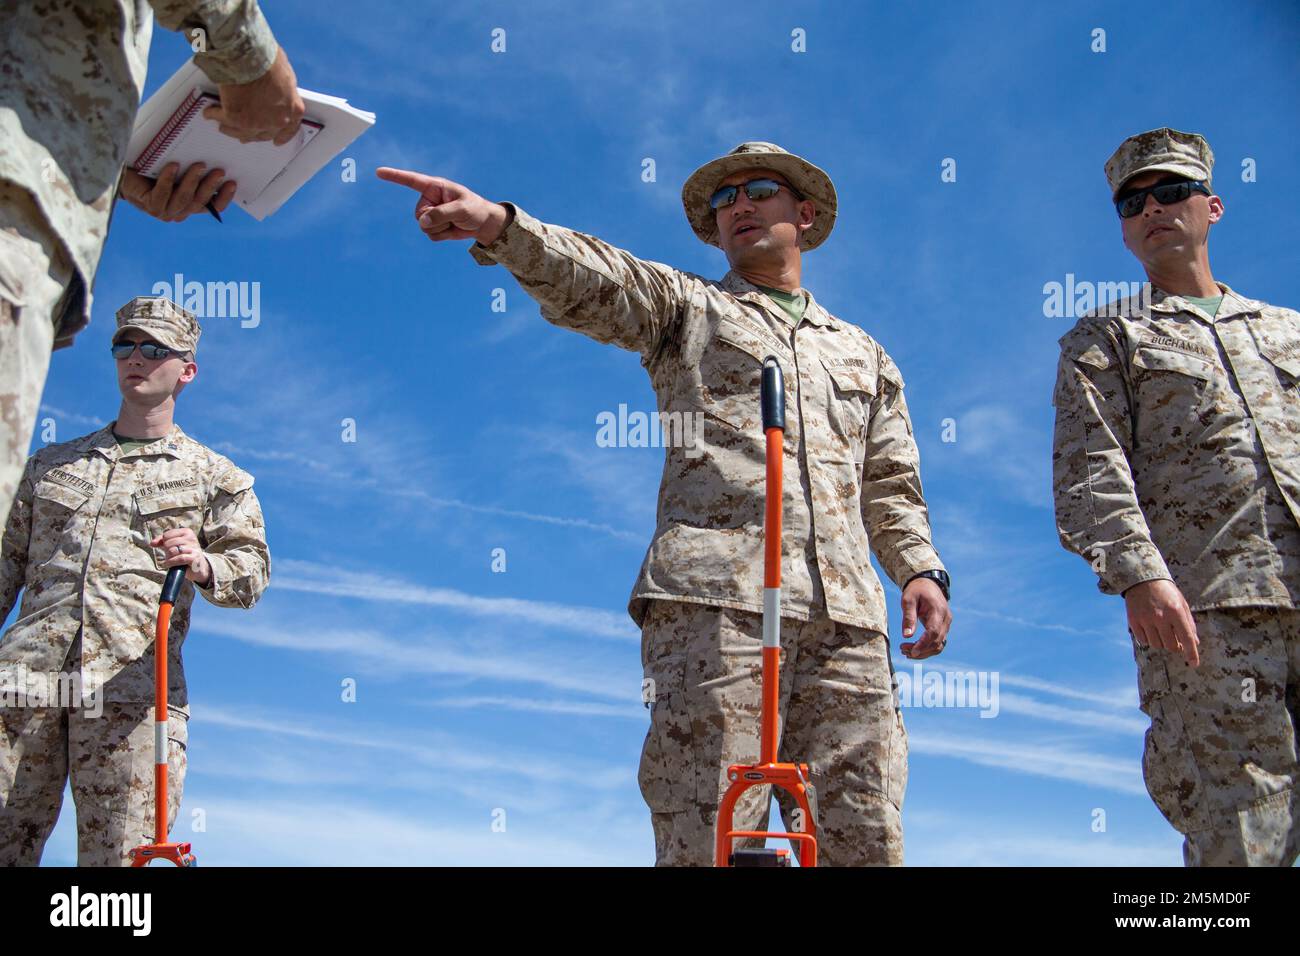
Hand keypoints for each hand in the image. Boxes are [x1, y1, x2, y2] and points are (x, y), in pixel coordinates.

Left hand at [120, 164, 235, 221]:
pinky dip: (169, 178)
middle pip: (199, 202)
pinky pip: (163, 193)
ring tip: (199, 165)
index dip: (223, 197)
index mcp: (188, 207)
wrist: (123, 175)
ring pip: (184, 198)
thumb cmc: (152, 170)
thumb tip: (212, 158)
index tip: (232, 182)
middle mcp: (178, 213)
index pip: (212, 206)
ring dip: (193, 181)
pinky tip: (173, 166)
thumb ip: (192, 172)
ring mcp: (165, 212)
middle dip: (210, 186)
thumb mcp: (177, 172)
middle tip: (219, 171)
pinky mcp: (151, 206)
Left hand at [151, 527, 211, 585]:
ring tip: (171, 560)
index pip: (167, 535)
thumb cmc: (183, 554)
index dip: (164, 543)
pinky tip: (169, 564)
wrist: (198, 566)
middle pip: (169, 543)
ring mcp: (194, 548)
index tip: (168, 548)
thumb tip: (152, 543)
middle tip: (171, 555)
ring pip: (173, 551)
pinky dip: (171, 562)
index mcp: (187, 532)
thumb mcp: (173, 545)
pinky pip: (179, 558)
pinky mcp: (195, 558)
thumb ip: (162, 541)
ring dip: (169, 558)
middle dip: (166, 551)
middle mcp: (192, 538)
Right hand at [203, 46, 304, 144]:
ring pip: (242, 132)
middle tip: (244, 131)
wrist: (248, 56)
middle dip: (253, 132)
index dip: (281, 135)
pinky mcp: (234, 118)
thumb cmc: (267, 58)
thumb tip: (275, 90)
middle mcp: (277, 120)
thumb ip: (282, 90)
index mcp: (293, 110)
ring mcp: (256, 122)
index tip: (277, 140)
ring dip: (231, 128)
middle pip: (264, 133)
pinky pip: (221, 118)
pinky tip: (209, 113)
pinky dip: (213, 115)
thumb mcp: (285, 74)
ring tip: (224, 124)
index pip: (289, 128)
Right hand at [375, 167, 511, 243]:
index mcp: (435, 187)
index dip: (395, 176)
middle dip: (436, 220)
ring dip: (440, 228)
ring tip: (454, 222)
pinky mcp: (433, 226)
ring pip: (424, 227)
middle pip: (419, 214)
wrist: (482, 223)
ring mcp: (430, 213)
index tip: (379, 172)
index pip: (411, 180)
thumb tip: (423, 222)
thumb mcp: (462, 209)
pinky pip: (431, 235)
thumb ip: (442, 214)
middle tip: (453, 217)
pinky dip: (442, 236)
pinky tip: (452, 229)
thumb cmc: (475, 209)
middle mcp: (429, 199)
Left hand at [900, 577, 951, 658]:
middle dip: (920, 650)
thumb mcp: (908, 600)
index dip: (923, 644)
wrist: (927, 584)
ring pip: (939, 645)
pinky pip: (938, 642)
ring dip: (924, 652)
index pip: (933, 632)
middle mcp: (946, 619)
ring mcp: (946, 624)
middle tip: (903, 650)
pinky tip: (914, 650)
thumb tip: (906, 635)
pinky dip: (927, 649)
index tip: (912, 652)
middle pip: (936, 642)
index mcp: (938, 610)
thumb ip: (908, 617)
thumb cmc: (916, 590)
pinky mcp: (943, 627)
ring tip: (906, 652)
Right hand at [1124, 579, 1199, 665]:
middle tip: (1175, 641)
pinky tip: (1150, 630)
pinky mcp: (1133, 621)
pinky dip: (1149, 639)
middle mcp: (1160, 617)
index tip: (1194, 664)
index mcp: (1176, 612)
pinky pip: (1143, 641)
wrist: (1143, 579)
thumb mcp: (1182, 604)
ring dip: (1161, 642)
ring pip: (1157, 645)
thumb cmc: (1167, 592)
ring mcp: (1146, 619)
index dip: (1191, 653)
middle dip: (1175, 646)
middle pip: (1171, 645)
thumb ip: (1189, 623)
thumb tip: (1195, 642)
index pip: (1186, 638)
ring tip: (1161, 632)